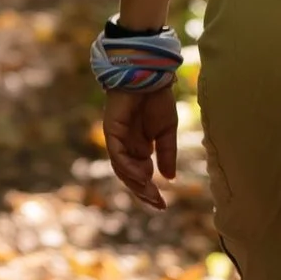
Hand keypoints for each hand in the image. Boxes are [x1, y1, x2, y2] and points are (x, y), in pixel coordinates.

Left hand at [102, 81, 178, 209]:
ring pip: (121, 168)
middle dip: (142, 191)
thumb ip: (167, 153)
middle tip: (158, 204)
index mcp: (139, 145)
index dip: (149, 189)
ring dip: (135, 183)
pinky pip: (116, 154)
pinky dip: (128, 167)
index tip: (162, 204)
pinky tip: (142, 176)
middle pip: (130, 175)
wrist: (149, 75)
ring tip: (151, 193)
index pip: (141, 173)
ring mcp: (118, 138)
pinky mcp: (111, 130)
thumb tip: (169, 178)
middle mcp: (126, 144)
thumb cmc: (157, 98)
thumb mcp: (166, 131)